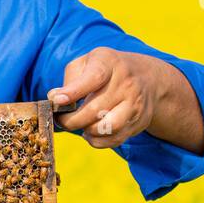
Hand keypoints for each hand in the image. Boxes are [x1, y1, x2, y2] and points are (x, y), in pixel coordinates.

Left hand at [47, 47, 162, 148]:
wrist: (147, 77)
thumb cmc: (108, 70)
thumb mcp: (88, 61)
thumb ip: (70, 78)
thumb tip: (56, 99)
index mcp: (110, 63)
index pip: (94, 78)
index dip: (73, 92)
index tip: (56, 101)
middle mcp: (126, 84)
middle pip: (95, 110)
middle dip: (71, 120)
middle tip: (61, 119)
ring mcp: (135, 104)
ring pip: (107, 128)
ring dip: (86, 131)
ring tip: (80, 124)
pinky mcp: (139, 122)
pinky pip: (114, 139)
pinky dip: (97, 141)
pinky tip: (91, 132)